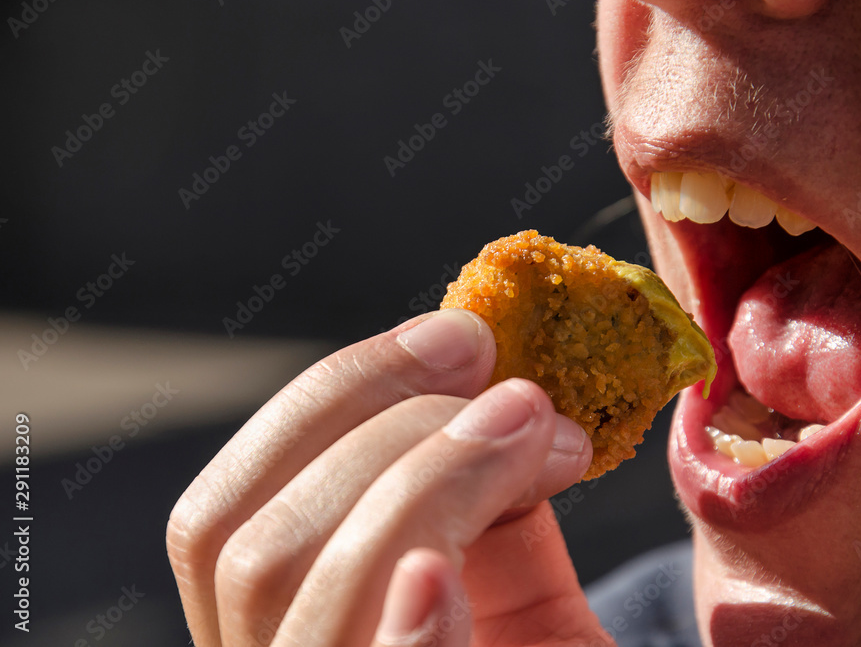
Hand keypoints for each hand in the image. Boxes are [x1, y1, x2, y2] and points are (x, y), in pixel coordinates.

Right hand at [167, 309, 615, 645]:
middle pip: (246, 548)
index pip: (228, 522)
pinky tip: (436, 578)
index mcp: (303, 643)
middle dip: (382, 429)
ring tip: (542, 436)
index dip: (328, 403)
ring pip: (283, 592)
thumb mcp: (521, 599)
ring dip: (417, 480)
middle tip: (516, 389)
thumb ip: (481, 512)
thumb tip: (483, 384)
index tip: (457, 335)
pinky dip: (393, 634)